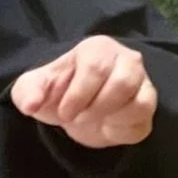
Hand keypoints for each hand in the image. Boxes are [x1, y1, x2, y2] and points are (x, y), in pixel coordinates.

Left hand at [10, 35, 156, 148]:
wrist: (75, 111)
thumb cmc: (58, 91)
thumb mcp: (35, 88)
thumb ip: (29, 91)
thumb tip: (31, 105)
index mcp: (98, 48)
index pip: (95, 68)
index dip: (78, 95)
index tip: (63, 113)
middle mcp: (127, 60)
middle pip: (122, 83)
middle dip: (95, 108)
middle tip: (77, 118)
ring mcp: (142, 82)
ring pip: (140, 101)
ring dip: (111, 117)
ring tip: (92, 119)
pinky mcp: (148, 105)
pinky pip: (144, 119)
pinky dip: (123, 129)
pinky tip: (107, 125)